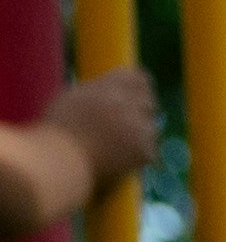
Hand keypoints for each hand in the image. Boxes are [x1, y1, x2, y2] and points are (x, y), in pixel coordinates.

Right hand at [55, 65, 160, 192]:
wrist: (61, 161)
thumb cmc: (58, 133)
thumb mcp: (73, 99)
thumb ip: (97, 94)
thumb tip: (109, 94)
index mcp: (109, 85)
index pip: (141, 79)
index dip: (140, 91)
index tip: (137, 99)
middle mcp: (127, 101)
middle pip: (150, 103)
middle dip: (142, 114)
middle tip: (129, 128)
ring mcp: (138, 126)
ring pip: (151, 129)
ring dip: (140, 137)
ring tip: (113, 148)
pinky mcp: (145, 150)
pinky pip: (150, 152)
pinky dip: (137, 158)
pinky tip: (117, 162)